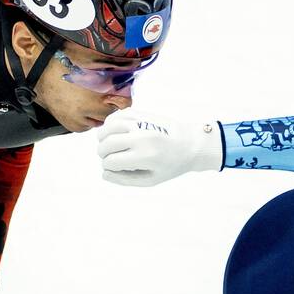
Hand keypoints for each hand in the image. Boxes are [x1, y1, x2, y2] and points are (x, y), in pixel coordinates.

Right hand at [97, 112, 222, 186]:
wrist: (191, 144)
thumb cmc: (171, 165)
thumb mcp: (151, 180)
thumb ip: (126, 179)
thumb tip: (104, 174)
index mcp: (145, 156)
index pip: (111, 161)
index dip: (107, 167)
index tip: (113, 169)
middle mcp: (142, 137)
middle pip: (107, 144)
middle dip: (102, 153)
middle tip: (109, 157)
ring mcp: (142, 123)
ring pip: (109, 127)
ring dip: (103, 137)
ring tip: (108, 144)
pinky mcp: (142, 114)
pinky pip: (118, 116)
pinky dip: (110, 124)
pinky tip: (114, 132)